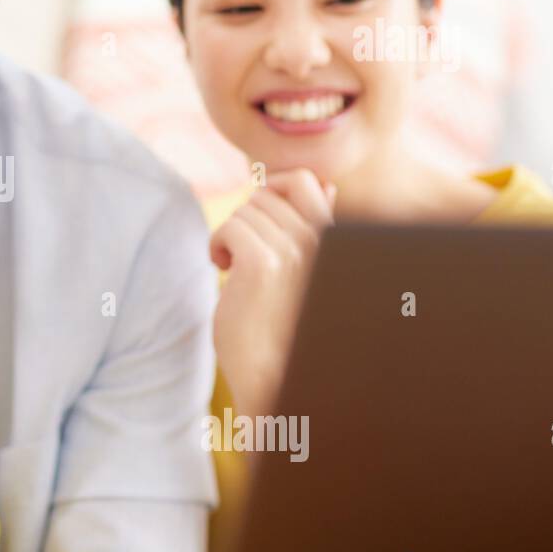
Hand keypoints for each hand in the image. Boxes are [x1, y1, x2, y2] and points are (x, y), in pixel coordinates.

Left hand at [208, 169, 336, 416]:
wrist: (273, 372)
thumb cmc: (288, 322)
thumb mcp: (309, 268)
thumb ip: (318, 226)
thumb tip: (326, 185)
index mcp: (336, 239)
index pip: (305, 179)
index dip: (271, 190)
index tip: (257, 223)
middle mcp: (320, 241)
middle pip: (264, 195)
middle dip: (246, 220)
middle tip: (244, 255)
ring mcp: (293, 250)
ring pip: (244, 210)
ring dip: (231, 235)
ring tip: (237, 268)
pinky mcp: (262, 264)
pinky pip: (228, 227)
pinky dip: (217, 245)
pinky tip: (224, 269)